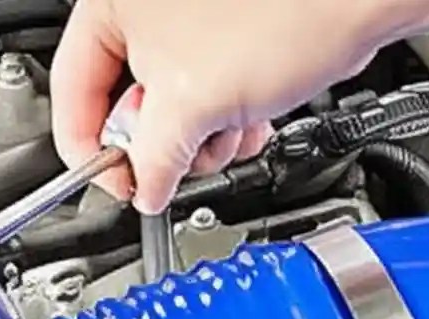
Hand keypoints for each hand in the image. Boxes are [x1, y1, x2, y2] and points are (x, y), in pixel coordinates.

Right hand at [50, 0, 390, 214]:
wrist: (356, 0)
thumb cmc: (282, 15)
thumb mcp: (191, 104)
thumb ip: (151, 157)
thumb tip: (142, 189)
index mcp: (112, 5)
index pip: (72, 90)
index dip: (90, 150)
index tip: (117, 185)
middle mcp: (147, 9)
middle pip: (129, 105)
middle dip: (167, 142)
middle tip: (187, 151)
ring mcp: (191, 23)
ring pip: (178, 109)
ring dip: (206, 136)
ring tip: (232, 126)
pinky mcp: (232, 40)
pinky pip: (213, 97)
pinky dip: (232, 119)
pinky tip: (254, 118)